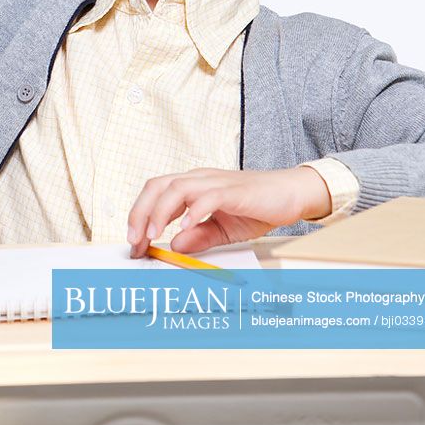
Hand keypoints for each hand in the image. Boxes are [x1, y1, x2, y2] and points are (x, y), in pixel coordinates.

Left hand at [126, 166, 331, 257]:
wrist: (290, 193)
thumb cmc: (257, 207)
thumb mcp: (223, 230)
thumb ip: (199, 237)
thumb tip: (173, 246)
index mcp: (193, 186)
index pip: (156, 192)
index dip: (139, 214)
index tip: (134, 243)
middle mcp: (200, 179)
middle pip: (158, 185)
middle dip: (141, 212)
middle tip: (135, 240)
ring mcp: (216, 182)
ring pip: (177, 188)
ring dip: (160, 212)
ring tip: (153, 234)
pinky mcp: (234, 190)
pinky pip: (209, 197)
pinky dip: (193, 212)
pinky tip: (185, 228)